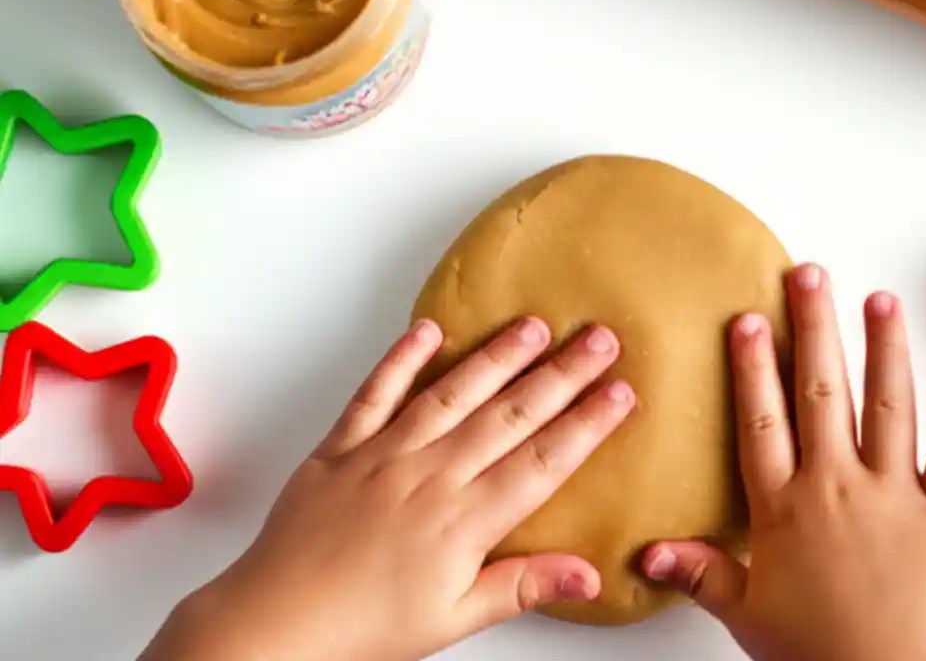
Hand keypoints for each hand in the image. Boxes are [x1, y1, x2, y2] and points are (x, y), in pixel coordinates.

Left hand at [143, 317, 634, 660]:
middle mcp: (430, 477)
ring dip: (498, 356)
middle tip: (600, 338)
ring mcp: (384, 455)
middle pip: (510, 416)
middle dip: (562, 374)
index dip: (587, 424)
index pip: (542, 462)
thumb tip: (590, 576)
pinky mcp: (341, 447)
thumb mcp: (455, 618)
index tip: (621, 393)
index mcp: (464, 522)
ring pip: (452, 393)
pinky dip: (400, 359)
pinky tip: (428, 330)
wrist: (277, 623)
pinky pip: (375, 393)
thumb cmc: (365, 627)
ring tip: (534, 325)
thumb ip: (523, 586)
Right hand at [642, 264, 925, 660]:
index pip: (762, 421)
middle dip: (814, 328)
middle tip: (808, 275)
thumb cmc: (823, 656)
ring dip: (883, 347)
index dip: (753, 367)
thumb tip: (646, 555)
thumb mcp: (749, 616)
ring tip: (879, 299)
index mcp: (785, 509)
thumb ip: (702, 574)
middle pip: (821, 392)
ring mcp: (897, 493)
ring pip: (888, 404)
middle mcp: (837, 486)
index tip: (749, 320)